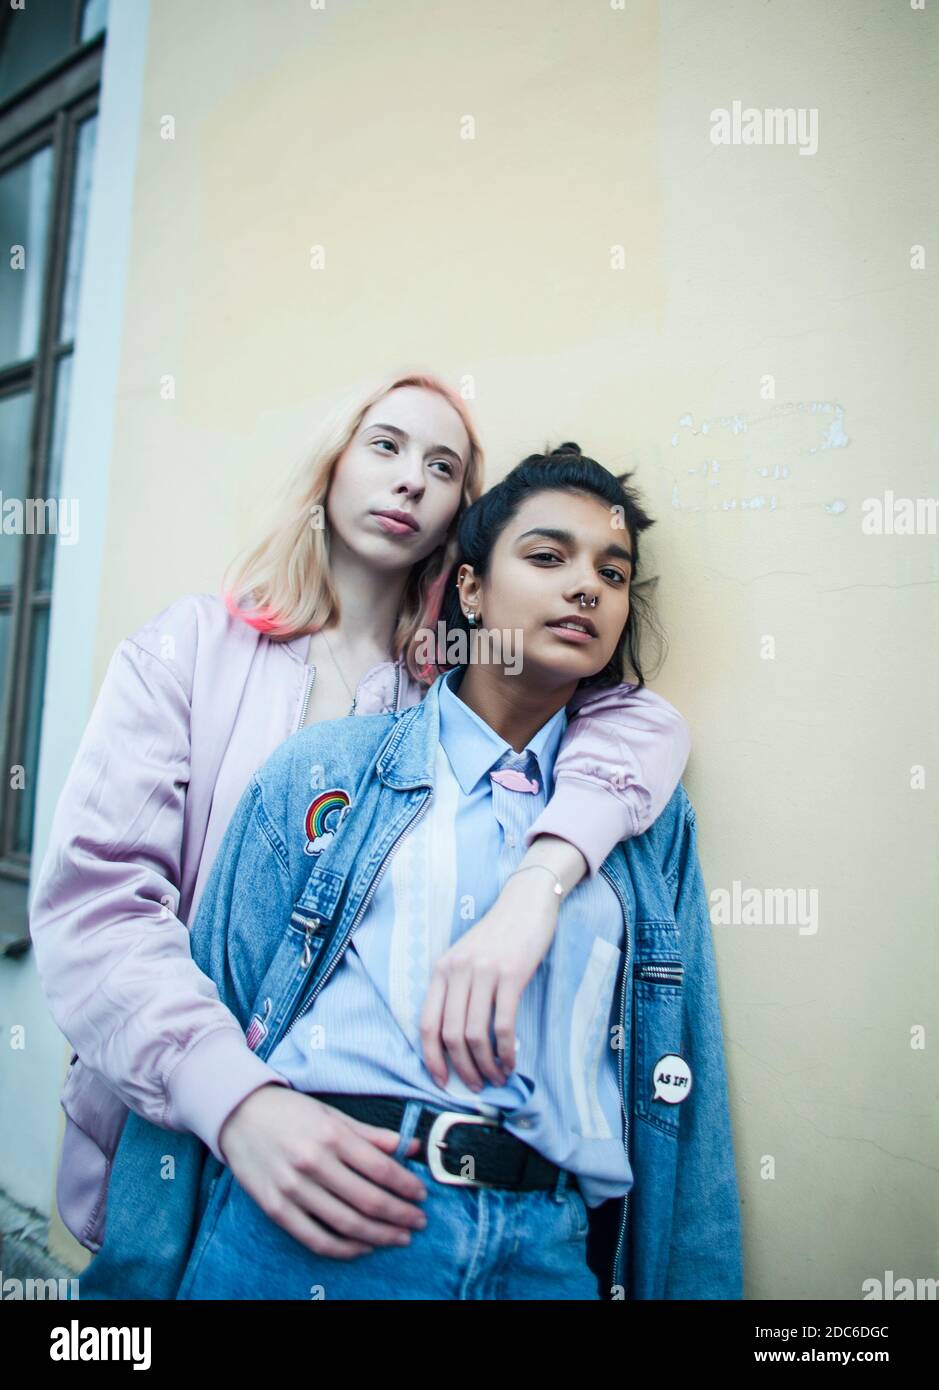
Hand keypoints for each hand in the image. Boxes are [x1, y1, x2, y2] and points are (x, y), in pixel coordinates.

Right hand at [218, 1084, 427, 1259]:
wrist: (239, 1115)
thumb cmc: (291, 1113)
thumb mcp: (333, 1115)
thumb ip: (372, 1134)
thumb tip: (411, 1147)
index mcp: (331, 1135)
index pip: (380, 1168)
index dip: (406, 1186)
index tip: (422, 1195)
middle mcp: (312, 1163)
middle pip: (367, 1200)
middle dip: (400, 1215)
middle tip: (419, 1221)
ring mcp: (292, 1189)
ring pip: (345, 1223)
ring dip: (379, 1235)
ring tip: (400, 1237)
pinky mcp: (275, 1208)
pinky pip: (315, 1238)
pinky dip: (343, 1249)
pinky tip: (363, 1247)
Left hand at [419, 871, 560, 1090]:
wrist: (525, 903)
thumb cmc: (497, 936)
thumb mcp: (465, 958)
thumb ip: (457, 989)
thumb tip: (457, 1041)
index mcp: (441, 970)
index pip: (427, 1023)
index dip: (431, 1058)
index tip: (441, 1081)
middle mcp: (457, 971)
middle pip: (450, 1035)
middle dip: (461, 1069)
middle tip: (475, 1086)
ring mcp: (483, 972)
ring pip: (475, 1034)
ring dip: (485, 1065)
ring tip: (496, 1078)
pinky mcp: (511, 975)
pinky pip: (503, 1025)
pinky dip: (505, 1051)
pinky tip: (511, 1062)